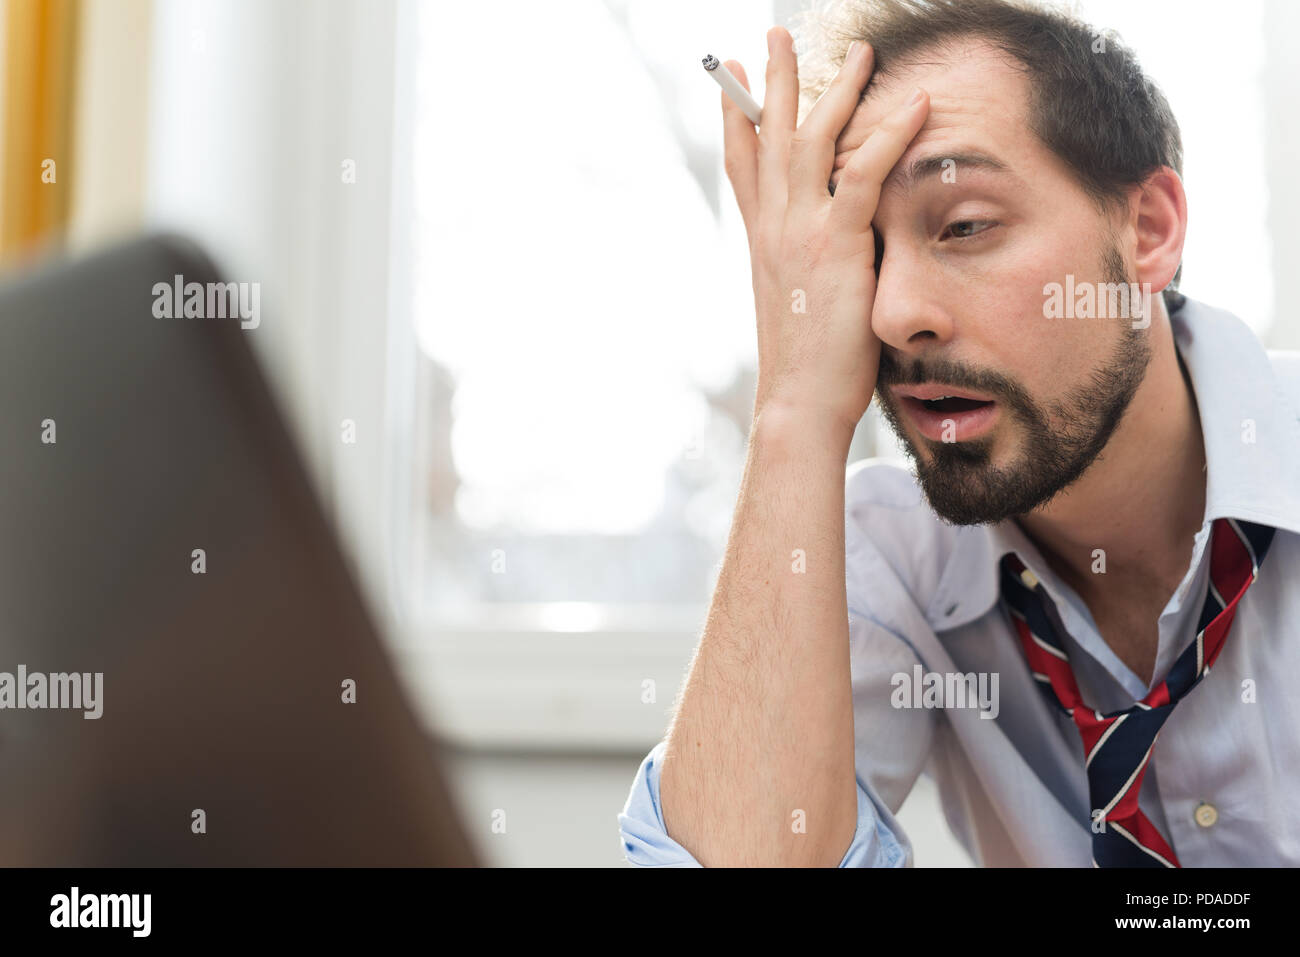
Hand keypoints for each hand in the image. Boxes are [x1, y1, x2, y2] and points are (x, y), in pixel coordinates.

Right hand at [720, 28, 929, 440]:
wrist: (798, 402)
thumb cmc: (808, 366)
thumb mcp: (798, 303)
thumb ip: (809, 266)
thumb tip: (833, 253)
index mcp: (762, 240)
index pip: (742, 165)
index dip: (736, 118)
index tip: (732, 79)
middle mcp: (772, 227)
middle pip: (767, 136)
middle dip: (771, 81)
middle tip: (773, 35)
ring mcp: (800, 231)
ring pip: (812, 139)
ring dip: (836, 89)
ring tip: (862, 52)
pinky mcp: (835, 244)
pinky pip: (865, 172)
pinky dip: (892, 133)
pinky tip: (918, 104)